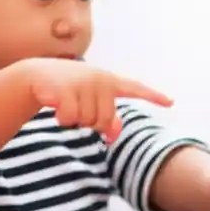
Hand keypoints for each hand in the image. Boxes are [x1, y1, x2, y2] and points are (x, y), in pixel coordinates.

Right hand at [23, 59, 171, 142]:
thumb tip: (114, 136)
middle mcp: (100, 79)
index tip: (171, 102)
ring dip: (75, 120)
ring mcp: (82, 83)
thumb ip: (107, 117)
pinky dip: (62, 119)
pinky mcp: (64, 90)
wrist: (38, 74)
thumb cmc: (70, 89)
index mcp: (109, 81)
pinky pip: (70, 119)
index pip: (135, 88)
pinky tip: (55, 106)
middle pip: (104, 120)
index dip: (154, 96)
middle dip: (91, 122)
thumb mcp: (91, 100)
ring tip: (67, 104)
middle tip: (79, 108)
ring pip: (86, 121)